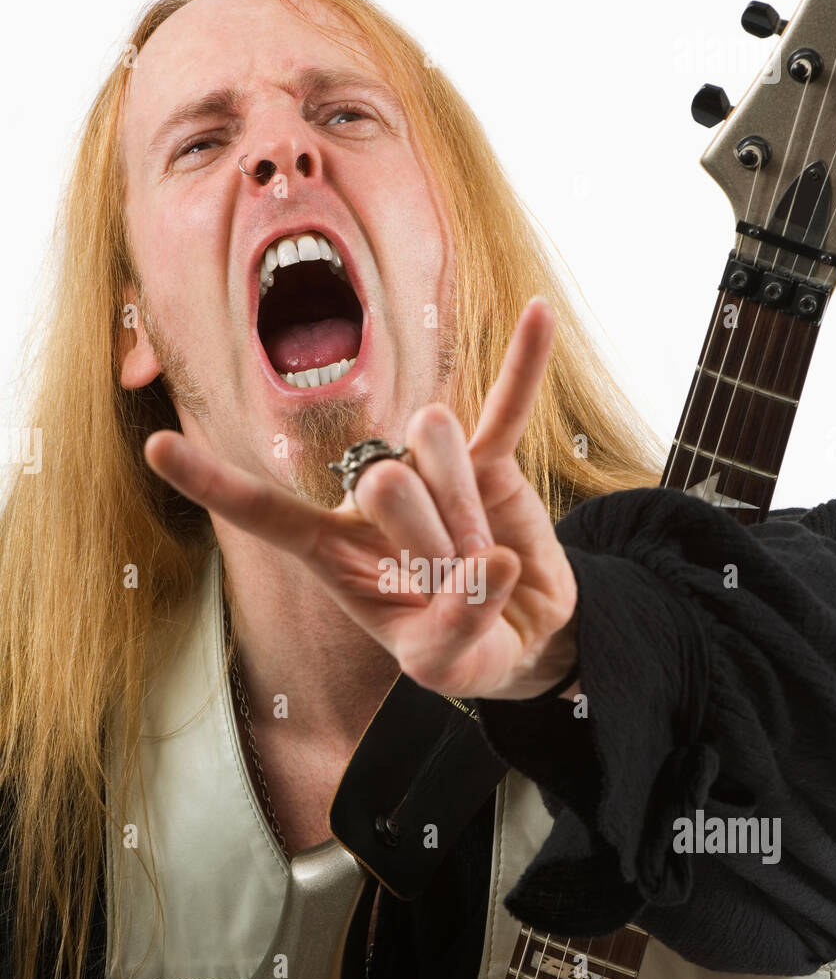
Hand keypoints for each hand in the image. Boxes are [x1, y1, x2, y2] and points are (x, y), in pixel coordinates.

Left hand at [143, 297, 577, 700]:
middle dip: (430, 541)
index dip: (212, 483)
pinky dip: (524, 365)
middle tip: (450, 580)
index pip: (264, 513)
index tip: (155, 445)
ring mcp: (430, 473)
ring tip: (480, 556)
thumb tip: (490, 563)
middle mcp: (370, 499)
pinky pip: (506, 408)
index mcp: (333, 552)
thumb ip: (455, 626)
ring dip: (468, 512)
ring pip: (434, 444)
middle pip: (382, 480)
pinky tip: (538, 313)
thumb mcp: (444, 665)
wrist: (519, 634)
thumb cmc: (461, 651)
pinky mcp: (492, 463)